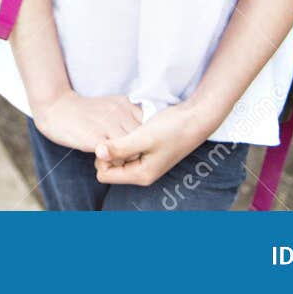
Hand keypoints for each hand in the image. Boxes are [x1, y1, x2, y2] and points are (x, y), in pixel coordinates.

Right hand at [32, 89, 144, 153]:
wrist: (56, 107)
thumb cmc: (84, 110)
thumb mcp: (110, 105)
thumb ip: (127, 116)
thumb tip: (144, 131)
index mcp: (126, 104)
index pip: (150, 125)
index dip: (146, 138)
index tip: (140, 145)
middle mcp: (121, 113)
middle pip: (144, 139)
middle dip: (139, 149)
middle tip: (131, 157)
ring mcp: (110, 125)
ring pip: (134, 150)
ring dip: (128, 158)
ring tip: (119, 159)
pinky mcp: (98, 139)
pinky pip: (118, 157)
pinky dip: (116, 162)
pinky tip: (108, 159)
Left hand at [93, 100, 214, 186]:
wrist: (195, 118)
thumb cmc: (172, 128)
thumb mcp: (144, 137)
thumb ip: (120, 147)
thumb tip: (97, 152)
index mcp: (140, 175)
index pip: (104, 175)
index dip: (102, 158)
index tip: (111, 141)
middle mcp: (142, 173)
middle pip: (109, 168)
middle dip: (108, 152)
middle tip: (118, 134)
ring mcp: (145, 164)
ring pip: (118, 159)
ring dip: (117, 146)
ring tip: (126, 131)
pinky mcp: (147, 153)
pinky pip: (127, 151)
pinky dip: (125, 141)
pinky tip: (133, 130)